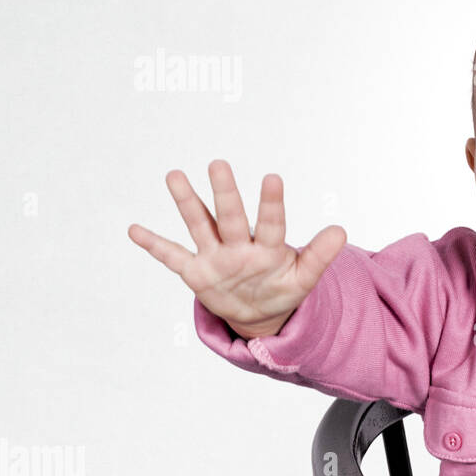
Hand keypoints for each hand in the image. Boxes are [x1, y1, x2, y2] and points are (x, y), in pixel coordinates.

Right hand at [127, 160, 346, 339]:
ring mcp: (216, 256)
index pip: (271, 223)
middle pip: (231, 217)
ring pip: (200, 225)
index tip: (272, 177)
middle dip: (225, 193)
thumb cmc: (282, 287)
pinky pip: (172, 257)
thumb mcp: (304, 278)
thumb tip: (341, 230)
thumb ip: (319, 256)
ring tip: (174, 175)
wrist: (259, 311)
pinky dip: (153, 245)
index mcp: (268, 247)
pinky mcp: (196, 272)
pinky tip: (134, 229)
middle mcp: (239, 245)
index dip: (272, 203)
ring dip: (188, 203)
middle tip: (219, 164)